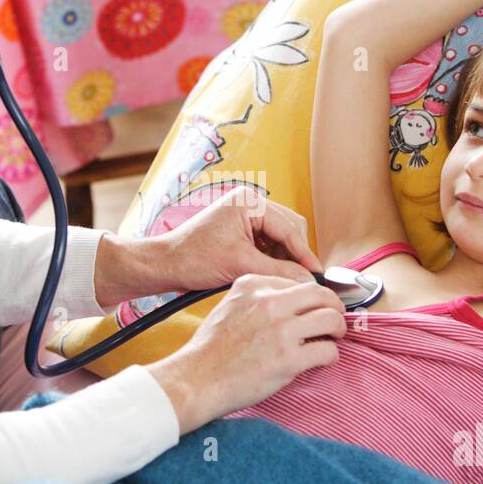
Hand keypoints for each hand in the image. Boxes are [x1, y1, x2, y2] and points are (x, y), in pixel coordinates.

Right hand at [146, 274, 345, 432]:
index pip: (298, 282)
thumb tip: (294, 303)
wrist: (197, 379)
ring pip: (331, 319)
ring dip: (338, 329)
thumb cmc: (212, 348)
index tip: (314, 308)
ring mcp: (280, 330)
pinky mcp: (288, 359)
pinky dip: (331, 355)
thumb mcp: (230, 305)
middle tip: (335, 319)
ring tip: (333, 338)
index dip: (312, 297)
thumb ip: (260, 298)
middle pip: (322, 295)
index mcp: (253, 285)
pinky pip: (327, 350)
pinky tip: (323, 359)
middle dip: (335, 307)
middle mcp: (269, 302)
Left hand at [150, 185, 322, 291]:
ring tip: (285, 281)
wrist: (165, 265)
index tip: (318, 276)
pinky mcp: (240, 230)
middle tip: (303, 281)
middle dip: (295, 256)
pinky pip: (267, 244)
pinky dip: (272, 260)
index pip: (290, 228)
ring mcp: (245, 216)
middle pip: (289, 230)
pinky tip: (271, 276)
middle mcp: (250, 203)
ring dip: (284, 259)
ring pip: (280, 239)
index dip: (305, 254)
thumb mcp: (241, 265)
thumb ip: (279, 271)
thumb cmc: (194, 259)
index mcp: (250, 202)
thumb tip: (308, 280)